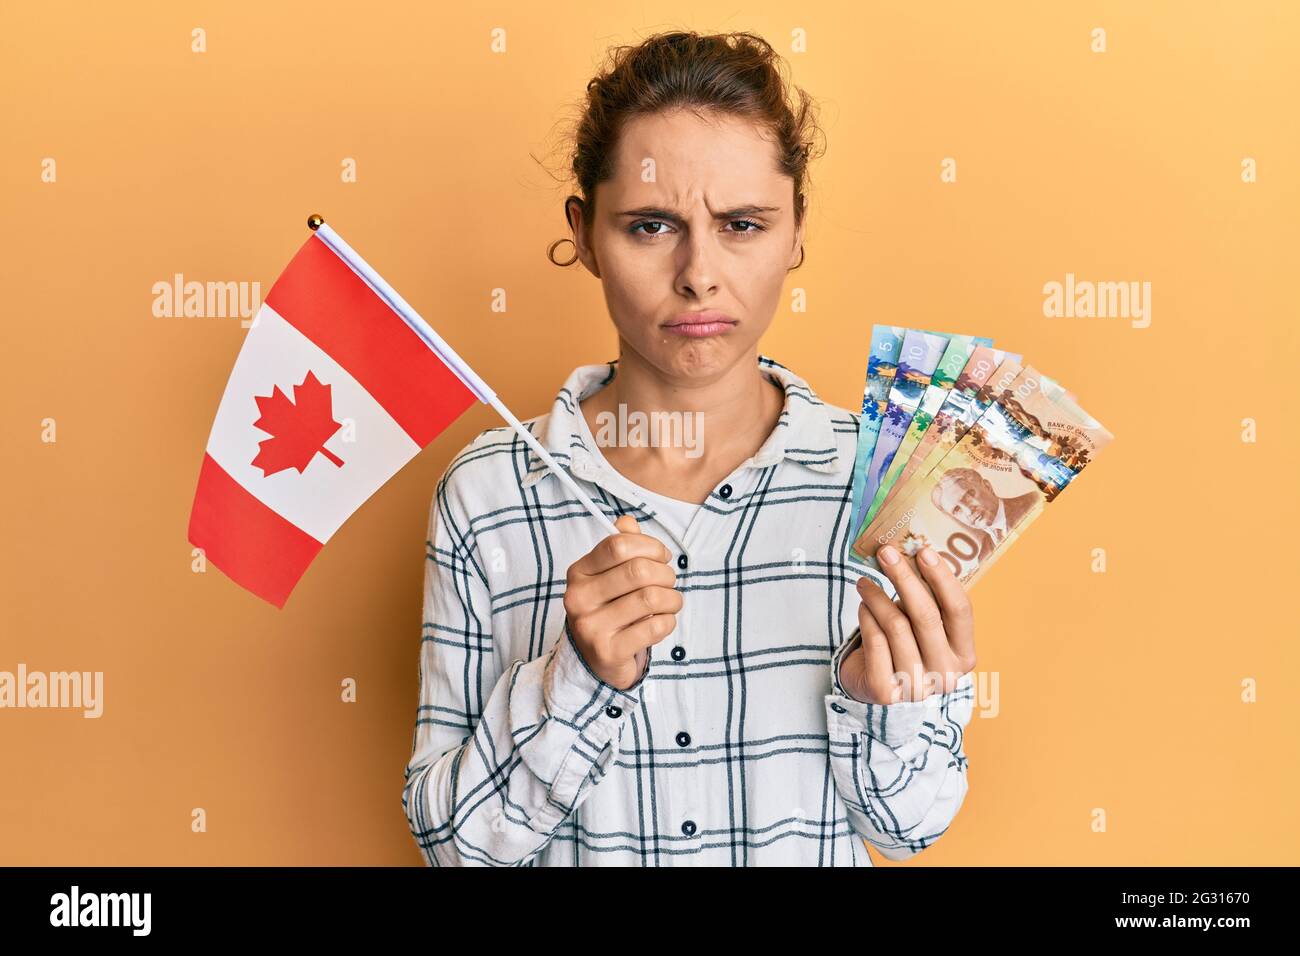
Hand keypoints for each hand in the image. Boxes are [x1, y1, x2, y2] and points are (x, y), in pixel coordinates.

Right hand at [563, 515, 681, 689]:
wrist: (597, 660)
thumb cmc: (610, 609)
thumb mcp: (610, 575)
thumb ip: (621, 546)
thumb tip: (628, 523)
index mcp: (579, 572)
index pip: (618, 545)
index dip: (650, 546)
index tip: (662, 556)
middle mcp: (579, 598)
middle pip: (638, 571)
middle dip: (666, 574)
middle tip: (669, 583)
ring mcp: (591, 627)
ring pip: (650, 598)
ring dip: (672, 599)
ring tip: (671, 603)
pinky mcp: (608, 652)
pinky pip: (654, 627)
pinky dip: (668, 622)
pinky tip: (662, 622)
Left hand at [840, 543, 976, 704]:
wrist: (876, 685)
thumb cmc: (906, 646)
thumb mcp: (924, 625)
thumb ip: (927, 598)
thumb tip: (911, 553)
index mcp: (964, 655)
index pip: (960, 610)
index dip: (942, 578)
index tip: (923, 551)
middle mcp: (946, 674)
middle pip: (926, 616)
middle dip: (904, 578)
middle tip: (885, 553)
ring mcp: (916, 686)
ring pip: (896, 626)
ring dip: (877, 597)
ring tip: (864, 583)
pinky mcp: (885, 690)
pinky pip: (875, 641)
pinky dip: (866, 617)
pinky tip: (863, 607)